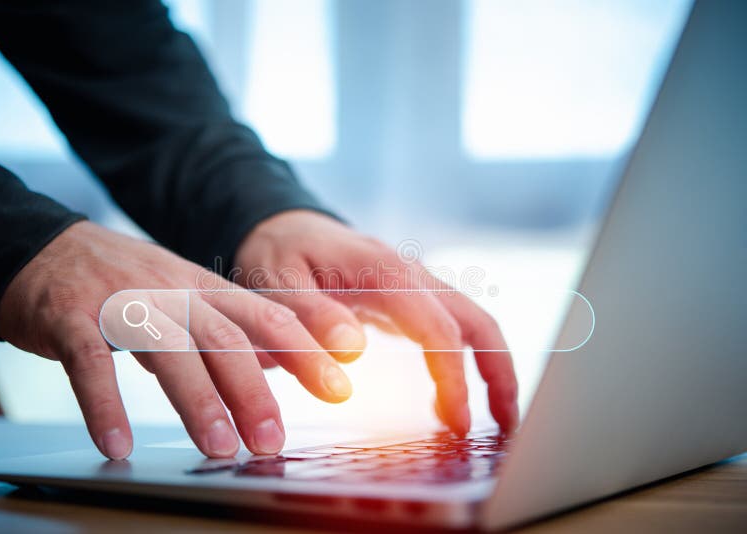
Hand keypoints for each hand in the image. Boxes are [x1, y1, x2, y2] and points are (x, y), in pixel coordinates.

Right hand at [0, 221, 352, 458]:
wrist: (44, 248)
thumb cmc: (123, 283)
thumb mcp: (182, 297)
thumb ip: (222, 329)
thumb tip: (270, 373)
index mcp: (203, 289)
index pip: (265, 316)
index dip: (304, 350)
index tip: (338, 386)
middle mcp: (170, 292)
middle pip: (223, 338)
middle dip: (254, 391)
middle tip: (273, 439)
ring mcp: (121, 301)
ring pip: (168, 350)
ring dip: (197, 402)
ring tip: (219, 447)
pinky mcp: (69, 316)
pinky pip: (89, 361)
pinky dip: (105, 403)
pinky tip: (118, 441)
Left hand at [234, 211, 518, 433]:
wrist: (283, 228)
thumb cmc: (279, 255)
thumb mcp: (277, 283)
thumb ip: (311, 317)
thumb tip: (354, 352)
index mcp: (382, 270)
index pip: (437, 327)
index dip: (452, 376)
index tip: (455, 419)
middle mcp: (409, 273)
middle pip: (474, 321)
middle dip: (498, 374)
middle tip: (505, 427)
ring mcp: (415, 284)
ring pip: (472, 323)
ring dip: (493, 368)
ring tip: (499, 418)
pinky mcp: (410, 298)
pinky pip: (451, 327)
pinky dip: (468, 361)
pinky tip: (458, 395)